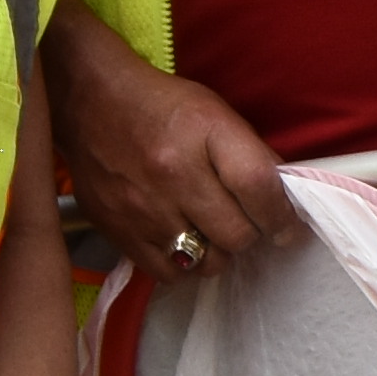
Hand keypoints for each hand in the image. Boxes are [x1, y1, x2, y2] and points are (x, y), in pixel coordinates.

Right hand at [45, 7, 289, 278]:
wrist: (89, 100)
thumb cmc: (161, 106)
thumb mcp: (215, 113)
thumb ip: (250, 155)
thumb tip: (283, 202)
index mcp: (206, 133)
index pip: (259, 188)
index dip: (282, 216)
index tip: (287, 227)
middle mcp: (175, 173)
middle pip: (236, 235)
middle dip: (250, 234)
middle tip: (243, 223)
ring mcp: (144, 207)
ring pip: (206, 262)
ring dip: (218, 253)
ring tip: (211, 232)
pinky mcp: (119, 231)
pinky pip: (169, 275)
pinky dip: (185, 267)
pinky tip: (184, 244)